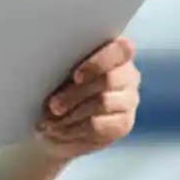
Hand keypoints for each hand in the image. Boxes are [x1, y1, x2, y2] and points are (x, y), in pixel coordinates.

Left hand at [35, 37, 140, 161]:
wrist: (55, 119)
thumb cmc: (58, 84)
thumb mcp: (60, 68)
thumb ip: (65, 61)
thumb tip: (52, 65)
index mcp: (115, 51)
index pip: (121, 49)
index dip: (99, 62)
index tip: (76, 76)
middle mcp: (127, 74)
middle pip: (108, 80)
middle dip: (76, 94)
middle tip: (53, 105)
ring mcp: (129, 99)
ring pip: (103, 103)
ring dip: (72, 113)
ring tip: (50, 120)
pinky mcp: (123, 123)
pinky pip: (100, 125)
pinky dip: (75, 129)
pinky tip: (60, 130)